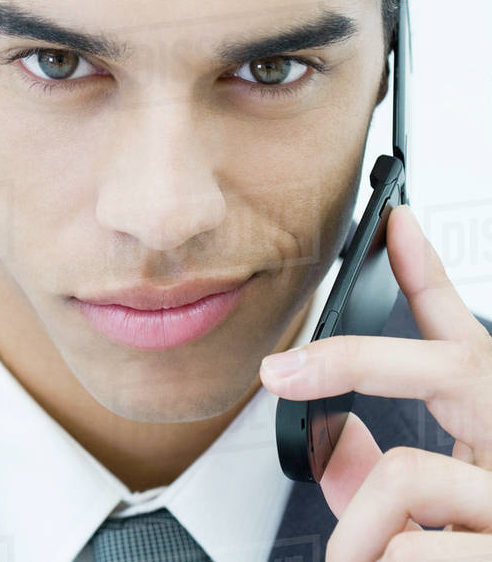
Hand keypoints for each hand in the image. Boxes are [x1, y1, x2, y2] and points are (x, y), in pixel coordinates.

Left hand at [259, 205, 491, 561]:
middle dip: (351, 360)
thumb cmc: (471, 552)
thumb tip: (330, 442)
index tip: (393, 221)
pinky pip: (412, 545)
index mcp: (491, 429)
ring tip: (353, 561)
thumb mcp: (427, 516)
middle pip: (450, 367)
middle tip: (279, 372)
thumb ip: (374, 477)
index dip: (428, 276)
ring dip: (358, 530)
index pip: (464, 340)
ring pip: (408, 474)